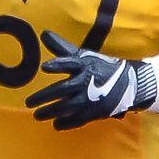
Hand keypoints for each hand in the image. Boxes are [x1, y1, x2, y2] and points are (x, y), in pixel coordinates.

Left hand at [25, 31, 158, 130]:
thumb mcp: (83, 56)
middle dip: (44, 97)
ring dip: (50, 112)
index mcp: (85, 65)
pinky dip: (67, 123)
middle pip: (63, 89)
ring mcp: (91, 98)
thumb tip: (44, 34)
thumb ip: (62, 48)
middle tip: (28, 103)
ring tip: (36, 116)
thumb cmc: (99, 67)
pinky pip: (79, 118)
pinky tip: (56, 125)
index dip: (58, 65)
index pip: (70, 63)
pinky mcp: (96, 111)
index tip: (44, 67)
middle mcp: (87, 81)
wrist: (129, 82)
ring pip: (67, 107)